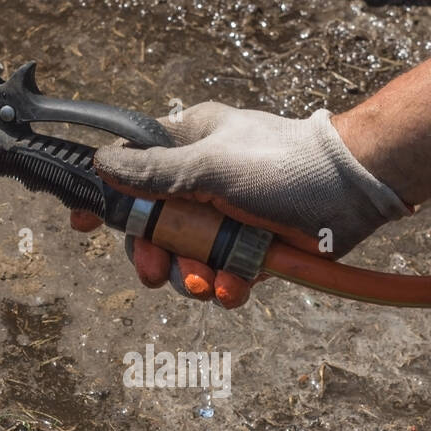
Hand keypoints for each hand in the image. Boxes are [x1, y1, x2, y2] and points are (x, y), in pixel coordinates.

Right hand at [70, 102, 410, 307]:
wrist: (351, 194)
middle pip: (153, 226)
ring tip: (210, 285)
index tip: (80, 222)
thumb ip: (153, 173)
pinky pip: (224, 273)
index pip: (129, 168)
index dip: (104, 197)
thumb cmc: (282, 165)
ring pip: (188, 257)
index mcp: (187, 143)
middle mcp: (202, 179)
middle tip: (155, 274)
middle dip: (156, 255)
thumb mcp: (208, 166)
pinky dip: (228, 285)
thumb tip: (100, 164)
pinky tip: (238, 287)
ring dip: (193, 276)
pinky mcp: (251, 246)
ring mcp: (227, 215)